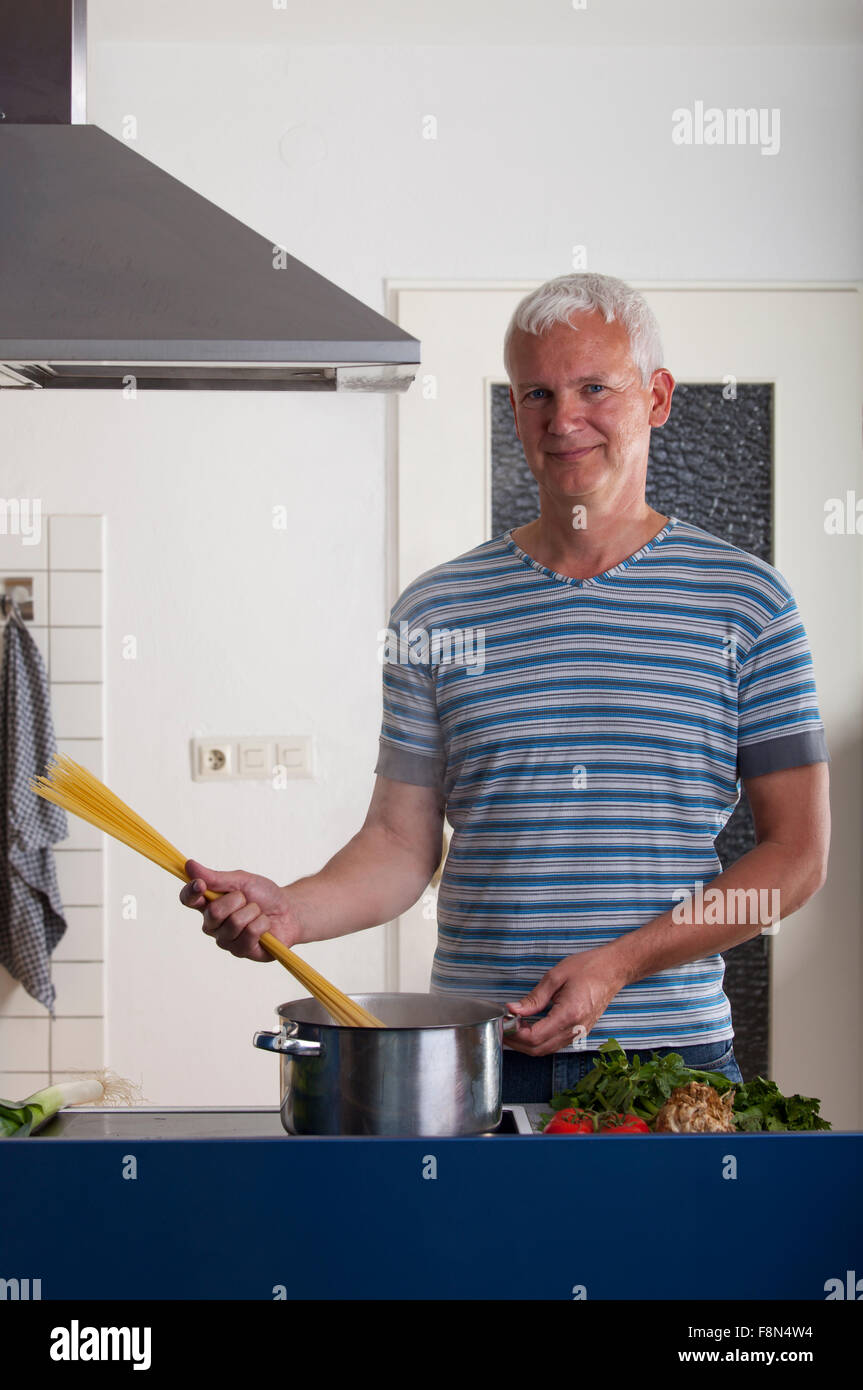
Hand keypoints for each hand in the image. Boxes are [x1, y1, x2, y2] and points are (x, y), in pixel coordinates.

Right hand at [179, 859, 302, 961]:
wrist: (289, 910)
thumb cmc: (263, 895)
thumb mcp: (241, 880)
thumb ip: (215, 877)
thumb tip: (189, 865)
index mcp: (208, 904)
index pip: (188, 900)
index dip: (191, 892)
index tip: (201, 884)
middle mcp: (213, 925)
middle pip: (212, 913)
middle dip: (236, 900)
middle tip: (247, 899)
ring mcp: (226, 940)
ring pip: (234, 923)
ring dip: (253, 912)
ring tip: (258, 912)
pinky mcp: (241, 952)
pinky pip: (249, 934)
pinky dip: (262, 924)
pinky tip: (264, 925)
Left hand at [504, 948, 626, 1056]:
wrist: (613, 970)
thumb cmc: (588, 968)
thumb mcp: (556, 977)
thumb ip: (534, 998)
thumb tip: (513, 1010)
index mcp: (569, 1014)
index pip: (535, 1037)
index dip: (515, 1033)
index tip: (503, 1022)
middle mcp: (575, 1029)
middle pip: (538, 1049)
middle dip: (517, 1042)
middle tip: (502, 1027)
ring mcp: (579, 1033)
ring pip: (547, 1049)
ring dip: (527, 1044)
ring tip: (512, 1027)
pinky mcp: (580, 1032)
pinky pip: (556, 1044)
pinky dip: (539, 1041)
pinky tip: (529, 1028)